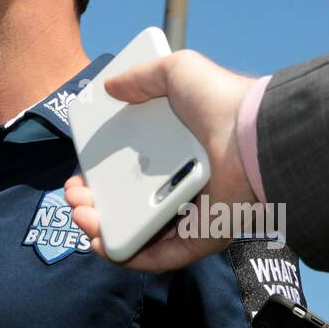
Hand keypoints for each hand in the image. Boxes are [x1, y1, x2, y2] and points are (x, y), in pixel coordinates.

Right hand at [64, 49, 261, 272]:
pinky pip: (163, 256)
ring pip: (140, 234)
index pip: (128, 171)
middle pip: (127, 205)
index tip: (79, 175)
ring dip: (103, 232)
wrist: (254, 135)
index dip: (98, 176)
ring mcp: (193, 215)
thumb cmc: (221, 101)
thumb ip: (141, 76)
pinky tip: (104, 246)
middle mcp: (182, 184)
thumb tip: (110, 85)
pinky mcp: (203, 239)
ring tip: (83, 218)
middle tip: (75, 199)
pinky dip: (131, 255)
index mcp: (176, 152)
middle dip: (92, 205)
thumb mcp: (176, 71)